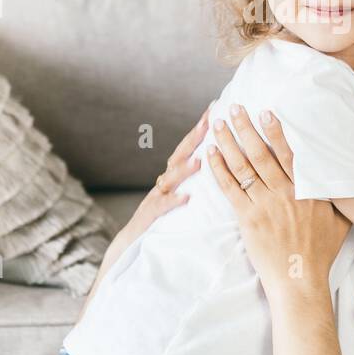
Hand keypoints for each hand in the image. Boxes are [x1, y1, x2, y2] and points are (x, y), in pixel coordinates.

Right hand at [121, 102, 211, 241]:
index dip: (201, 128)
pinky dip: (173, 201)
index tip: (214, 108)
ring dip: (184, 168)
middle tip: (208, 122)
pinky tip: (186, 198)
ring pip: (170, 179)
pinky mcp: (149, 217)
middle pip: (179, 155)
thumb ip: (198, 182)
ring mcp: (155, 197)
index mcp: (174, 177)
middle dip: (193, 138)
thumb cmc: (166, 222)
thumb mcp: (183, 198)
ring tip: (200, 160)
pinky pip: (161, 207)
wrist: (131, 246)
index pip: (189, 148)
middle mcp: (164, 182)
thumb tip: (222, 164)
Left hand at [205, 105, 350, 304]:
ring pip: (243, 166)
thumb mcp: (341, 222)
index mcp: (307, 191)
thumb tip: (350, 183)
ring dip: (228, 142)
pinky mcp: (248, 219)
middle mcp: (285, 193)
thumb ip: (341, 199)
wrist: (300, 280)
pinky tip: (210, 154)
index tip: (266, 112)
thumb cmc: (321, 254)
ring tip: (218, 124)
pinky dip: (218, 169)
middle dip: (246, 127)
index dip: (276, 131)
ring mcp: (265, 205)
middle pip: (261, 153)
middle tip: (235, 107)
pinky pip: (230, 188)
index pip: (289, 153)